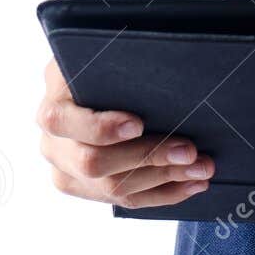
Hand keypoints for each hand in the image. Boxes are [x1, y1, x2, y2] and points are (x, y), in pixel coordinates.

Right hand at [36, 58, 214, 208]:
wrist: (98, 87)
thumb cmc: (105, 66)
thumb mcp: (102, 54)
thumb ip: (115, 56)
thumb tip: (161, 53)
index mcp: (52, 104)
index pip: (61, 122)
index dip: (99, 127)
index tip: (138, 123)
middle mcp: (52, 144)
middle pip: (93, 163)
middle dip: (148, 156)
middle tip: (189, 149)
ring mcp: (67, 171)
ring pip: (113, 188)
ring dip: (165, 179)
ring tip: (202, 167)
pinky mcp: (87, 190)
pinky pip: (125, 201)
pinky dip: (165, 194)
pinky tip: (192, 184)